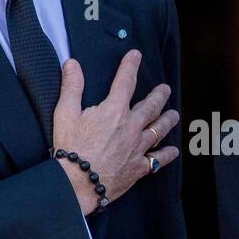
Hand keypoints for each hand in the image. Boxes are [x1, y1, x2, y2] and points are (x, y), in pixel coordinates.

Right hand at [52, 50, 178, 212]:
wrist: (77, 183)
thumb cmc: (70, 148)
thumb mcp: (65, 113)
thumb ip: (72, 86)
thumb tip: (72, 63)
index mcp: (114, 111)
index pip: (126, 82)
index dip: (131, 66)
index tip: (136, 55)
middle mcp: (131, 127)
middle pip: (151, 106)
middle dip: (159, 95)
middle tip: (165, 89)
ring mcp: (137, 148)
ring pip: (159, 130)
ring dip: (168, 120)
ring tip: (174, 114)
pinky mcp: (138, 168)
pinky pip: (158, 160)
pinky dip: (166, 155)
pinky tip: (173, 151)